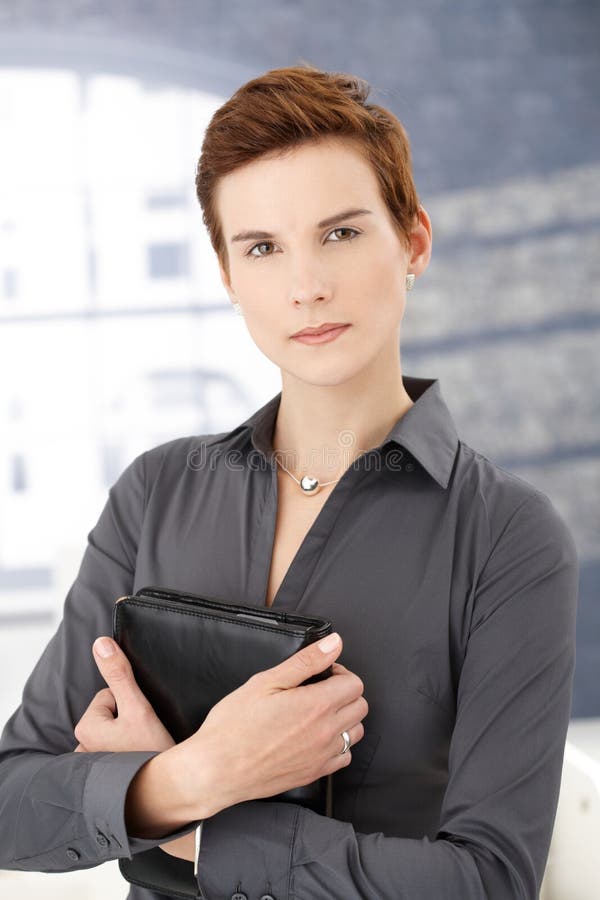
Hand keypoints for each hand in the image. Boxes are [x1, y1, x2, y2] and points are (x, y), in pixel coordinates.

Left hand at [73, 636, 192, 859]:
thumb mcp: (138, 707)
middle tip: (144, 738)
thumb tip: (100, 643)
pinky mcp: (102, 784)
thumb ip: (119, 674)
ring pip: (113, 737)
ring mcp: (91, 770)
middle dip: (127, 723)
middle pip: (110, 716)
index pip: (109, 696)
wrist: (170, 795)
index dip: (131, 704)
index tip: (142, 723)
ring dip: (127, 742)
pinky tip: (138, 767)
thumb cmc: (153, 752)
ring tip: (143, 754)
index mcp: (86, 729)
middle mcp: (81, 751)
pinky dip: (125, 760)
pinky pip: (113, 758)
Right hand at [159, 632, 368, 820]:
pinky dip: (337, 745)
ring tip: (317, 713)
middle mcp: (326, 732)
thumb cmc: (234, 724)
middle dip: (344, 693)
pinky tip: (315, 737)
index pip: (354, 684)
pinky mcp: (314, 774)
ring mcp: (322, 757)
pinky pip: (344, 757)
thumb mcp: (266, 682)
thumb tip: (335, 643)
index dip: (340, 672)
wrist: (217, 770)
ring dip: (344, 718)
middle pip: (360, 707)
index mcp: (317, 705)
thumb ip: (306, 661)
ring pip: (355, 732)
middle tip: (319, 690)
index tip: (321, 674)